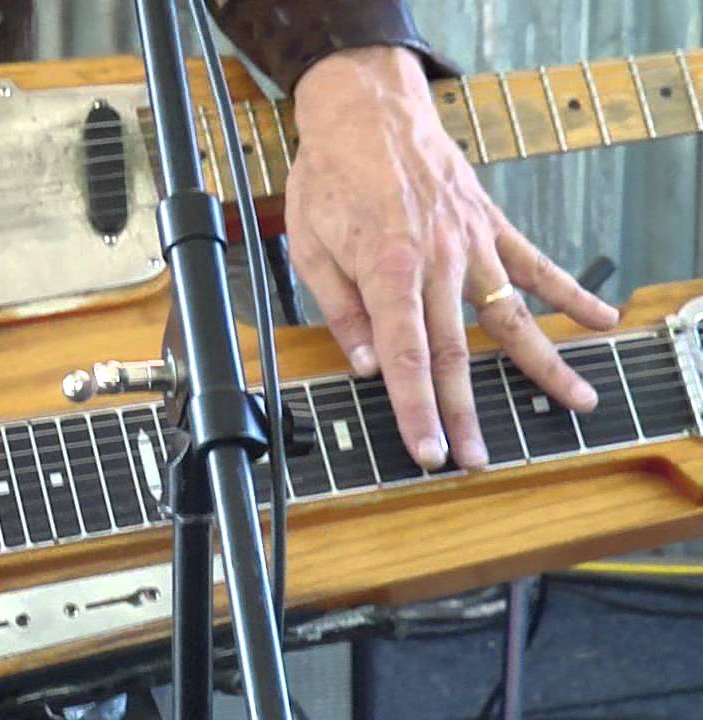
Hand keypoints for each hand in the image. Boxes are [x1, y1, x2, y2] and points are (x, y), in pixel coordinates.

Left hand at [286, 46, 619, 469]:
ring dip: (542, 365)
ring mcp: (471, 245)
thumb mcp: (311, 246)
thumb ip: (340, 310)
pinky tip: (600, 320)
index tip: (428, 451)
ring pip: (510, 316)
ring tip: (577, 404)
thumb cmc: (332, 177)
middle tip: (476, 458)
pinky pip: (534, 265)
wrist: (367, 112)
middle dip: (465, 411)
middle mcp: (437, 263)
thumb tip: (366, 365)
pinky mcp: (489, 227)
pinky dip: (569, 294)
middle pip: (455, 352)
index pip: (405, 357)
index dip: (415, 410)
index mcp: (388, 271)